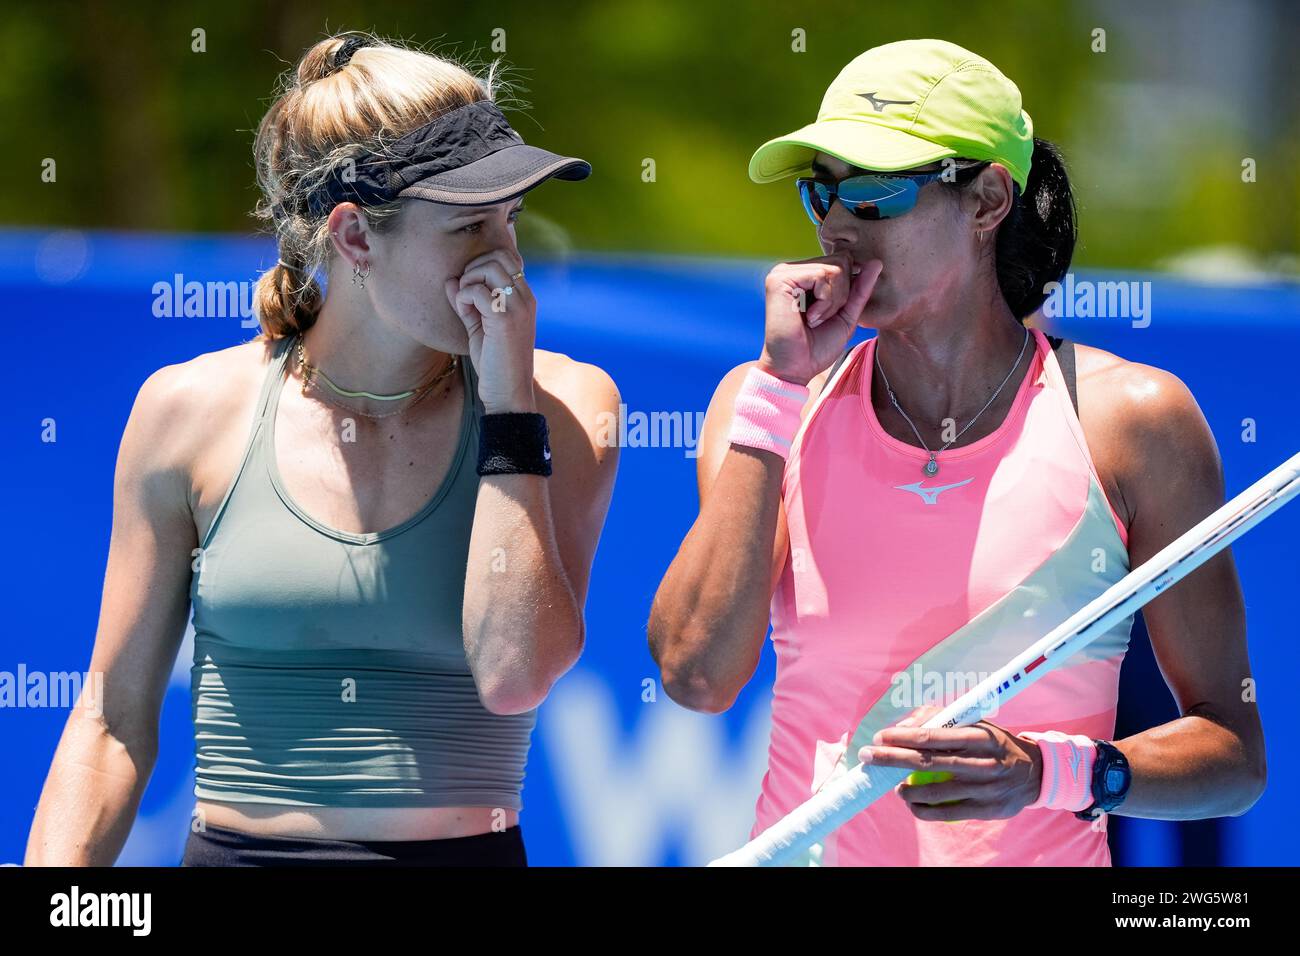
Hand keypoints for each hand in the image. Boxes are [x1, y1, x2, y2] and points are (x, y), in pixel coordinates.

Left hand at [445, 248, 536, 412]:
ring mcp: (518, 307)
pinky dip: (463, 298)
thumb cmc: (495, 364)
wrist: (508, 394)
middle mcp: (526, 298)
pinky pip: (478, 291)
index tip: (472, 288)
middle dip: (474, 268)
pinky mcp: (505, 319)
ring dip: (469, 281)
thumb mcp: (480, 328)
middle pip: (498, 256)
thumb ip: (468, 303)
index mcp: (525, 298)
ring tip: (465, 305)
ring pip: (489, 268)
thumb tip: (450, 280)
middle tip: (465, 294)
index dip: (483, 264)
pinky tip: (465, 314)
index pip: (508, 257)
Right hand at [757, 252, 881, 384]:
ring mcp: (783, 272)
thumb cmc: (817, 347)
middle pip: (841, 261)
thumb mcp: (847, 315)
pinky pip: (822, 275)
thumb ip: (860, 289)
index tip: (828, 315)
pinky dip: (825, 302)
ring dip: (833, 301)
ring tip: (815, 320)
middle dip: (842, 294)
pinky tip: (810, 317)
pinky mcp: (780, 279)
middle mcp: (791, 269)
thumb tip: (877, 262)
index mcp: (804, 275)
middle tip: (821, 318)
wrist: (796, 369)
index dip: (847, 289)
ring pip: (835, 269)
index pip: (843, 261)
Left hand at [858, 704, 1043, 821]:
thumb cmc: (995, 743)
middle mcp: (983, 762)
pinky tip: (911, 804)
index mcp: (979, 736)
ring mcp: (985, 788)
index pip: (932, 736)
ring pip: (936, 792)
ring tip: (894, 787)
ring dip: (907, 790)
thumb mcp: (976, 723)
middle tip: (868, 756)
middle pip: (928, 762)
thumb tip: (904, 724)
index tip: (880, 736)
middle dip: (892, 758)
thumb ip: (941, 719)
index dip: (902, 737)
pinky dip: (924, 810)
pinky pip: (949, 813)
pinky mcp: (987, 810)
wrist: (1035, 773)